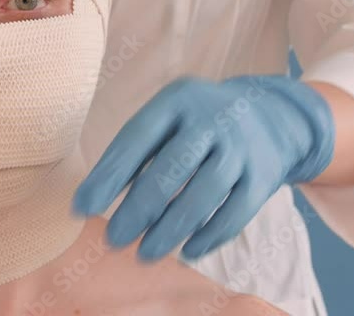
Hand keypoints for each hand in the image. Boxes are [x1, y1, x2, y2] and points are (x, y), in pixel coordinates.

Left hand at [72, 75, 333, 261]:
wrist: (271, 114)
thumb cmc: (197, 123)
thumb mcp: (169, 116)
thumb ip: (135, 150)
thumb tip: (91, 199)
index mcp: (177, 100)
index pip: (136, 138)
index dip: (108, 175)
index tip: (82, 208)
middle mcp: (211, 120)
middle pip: (171, 169)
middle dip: (138, 209)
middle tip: (113, 240)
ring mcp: (241, 148)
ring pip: (204, 194)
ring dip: (171, 229)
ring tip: (144, 254)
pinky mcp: (264, 176)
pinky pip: (236, 213)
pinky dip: (210, 236)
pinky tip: (187, 252)